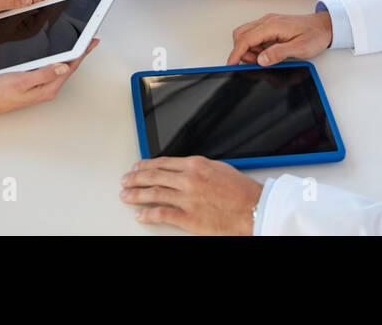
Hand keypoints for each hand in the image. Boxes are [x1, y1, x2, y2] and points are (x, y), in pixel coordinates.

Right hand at [0, 40, 97, 116]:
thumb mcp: (24, 80)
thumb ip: (44, 73)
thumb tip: (63, 66)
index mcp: (47, 89)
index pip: (70, 68)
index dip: (82, 53)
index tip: (91, 42)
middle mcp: (45, 89)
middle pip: (68, 68)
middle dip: (79, 54)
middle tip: (89, 41)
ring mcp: (39, 87)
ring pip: (59, 69)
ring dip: (69, 56)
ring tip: (79, 46)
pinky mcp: (32, 84)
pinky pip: (49, 70)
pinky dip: (56, 60)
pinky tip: (57, 56)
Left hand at [120, 156, 261, 234]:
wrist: (255, 209)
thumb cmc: (242, 191)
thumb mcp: (219, 169)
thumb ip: (199, 168)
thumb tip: (185, 169)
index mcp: (196, 165)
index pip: (163, 163)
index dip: (146, 165)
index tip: (137, 167)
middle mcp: (189, 179)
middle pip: (154, 176)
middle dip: (136, 178)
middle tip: (126, 180)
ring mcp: (187, 198)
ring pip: (154, 193)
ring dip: (136, 194)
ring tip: (126, 195)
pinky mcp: (189, 217)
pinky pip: (162, 214)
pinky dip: (148, 214)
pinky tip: (139, 215)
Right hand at [226, 11, 332, 65]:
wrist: (326, 26)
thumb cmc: (316, 34)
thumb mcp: (300, 48)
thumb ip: (278, 54)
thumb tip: (261, 59)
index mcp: (272, 25)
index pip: (245, 39)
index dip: (236, 53)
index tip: (230, 65)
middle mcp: (267, 21)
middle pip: (241, 34)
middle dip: (241, 51)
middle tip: (253, 64)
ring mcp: (269, 23)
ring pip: (246, 35)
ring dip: (248, 49)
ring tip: (263, 60)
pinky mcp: (271, 27)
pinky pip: (255, 35)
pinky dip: (255, 47)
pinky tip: (266, 54)